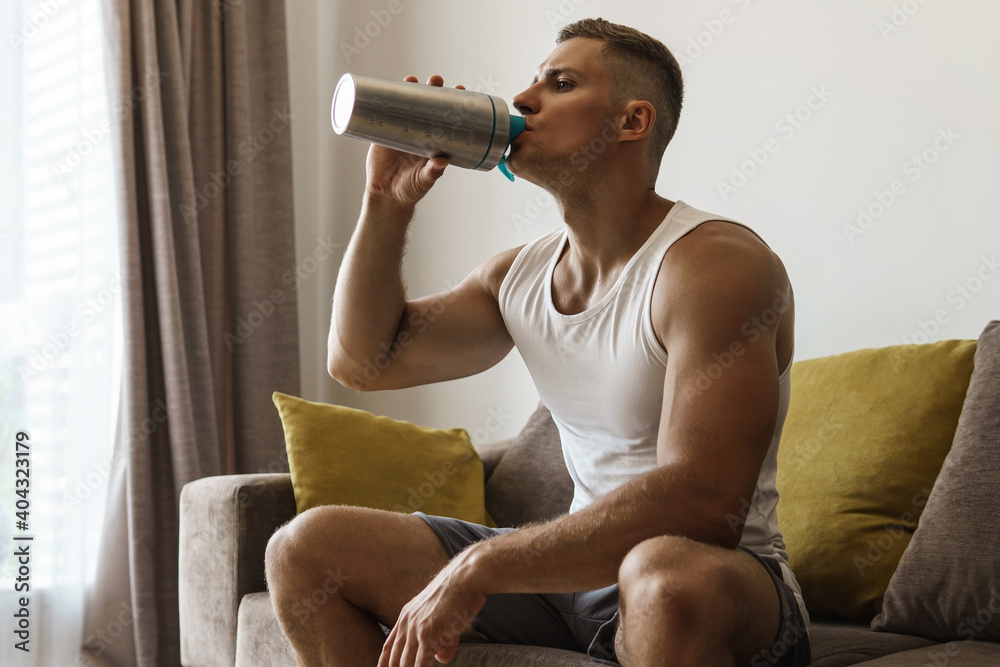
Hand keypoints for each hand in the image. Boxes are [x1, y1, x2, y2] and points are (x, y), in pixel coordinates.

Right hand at [365, 74, 465, 207]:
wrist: (386, 196)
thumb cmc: (410, 190)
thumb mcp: (424, 181)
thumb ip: (433, 173)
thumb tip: (442, 162)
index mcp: (434, 141)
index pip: (447, 117)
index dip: (453, 103)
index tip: (461, 90)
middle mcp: (420, 132)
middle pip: (428, 105)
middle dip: (432, 90)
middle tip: (436, 80)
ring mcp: (401, 131)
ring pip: (407, 105)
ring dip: (409, 90)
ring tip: (412, 79)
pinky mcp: (383, 134)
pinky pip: (383, 114)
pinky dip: (384, 101)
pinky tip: (385, 89)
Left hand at [379, 548, 487, 666]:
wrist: (466, 578)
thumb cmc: (459, 594)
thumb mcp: (442, 616)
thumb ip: (440, 640)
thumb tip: (440, 658)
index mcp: (406, 616)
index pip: (388, 646)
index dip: (384, 663)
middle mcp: (407, 623)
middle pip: (394, 658)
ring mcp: (416, 629)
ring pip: (406, 663)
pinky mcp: (429, 634)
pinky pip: (422, 663)